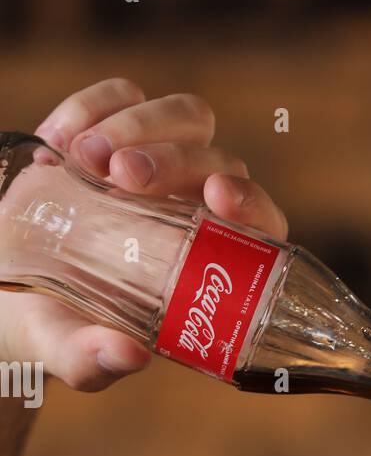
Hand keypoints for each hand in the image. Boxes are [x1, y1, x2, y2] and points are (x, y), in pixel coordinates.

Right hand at [3, 77, 287, 391]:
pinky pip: (122, 95)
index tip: (217, 196)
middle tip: (121, 177)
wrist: (8, 290)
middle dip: (175, 158)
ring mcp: (159, 163)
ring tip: (83, 158)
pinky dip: (95, 105)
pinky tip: (61, 142)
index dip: (252, 204)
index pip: (260, 222)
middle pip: (217, 159)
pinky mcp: (113, 131)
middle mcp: (196, 205)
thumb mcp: (71, 351)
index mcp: (209, 261)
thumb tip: (129, 356)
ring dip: (139, 125)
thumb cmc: (58, 327)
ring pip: (185, 117)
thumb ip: (95, 360)